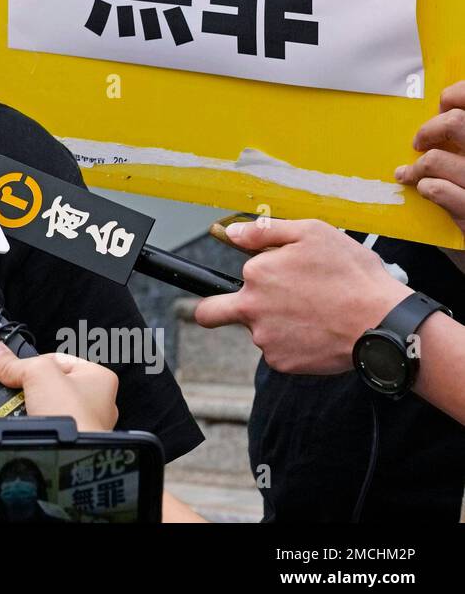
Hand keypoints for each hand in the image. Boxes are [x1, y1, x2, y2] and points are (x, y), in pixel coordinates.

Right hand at [0, 339, 118, 431]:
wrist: (69, 455)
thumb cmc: (72, 416)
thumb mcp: (37, 374)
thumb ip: (15, 361)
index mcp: (98, 377)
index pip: (58, 359)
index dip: (34, 362)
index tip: (16, 367)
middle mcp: (95, 401)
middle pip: (49, 383)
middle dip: (30, 387)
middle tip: (18, 389)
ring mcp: (82, 423)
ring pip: (45, 405)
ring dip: (29, 406)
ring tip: (21, 407)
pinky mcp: (68, 441)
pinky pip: (45, 425)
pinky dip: (31, 423)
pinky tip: (24, 422)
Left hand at [195, 218, 407, 374]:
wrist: (382, 323)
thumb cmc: (352, 274)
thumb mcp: (312, 233)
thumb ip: (264, 231)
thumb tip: (231, 232)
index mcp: (256, 274)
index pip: (228, 277)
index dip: (250, 276)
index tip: (268, 277)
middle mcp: (252, 309)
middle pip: (211, 314)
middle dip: (214, 311)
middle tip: (244, 307)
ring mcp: (265, 339)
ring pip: (259, 331)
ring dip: (277, 324)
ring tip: (314, 314)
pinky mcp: (283, 362)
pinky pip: (279, 352)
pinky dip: (294, 344)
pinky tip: (318, 332)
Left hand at [399, 80, 464, 249]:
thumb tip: (447, 114)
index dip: (457, 95)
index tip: (445, 104)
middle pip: (456, 123)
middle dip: (430, 129)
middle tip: (420, 141)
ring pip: (436, 159)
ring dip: (419, 166)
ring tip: (414, 173)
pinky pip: (436, 190)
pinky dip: (426, 187)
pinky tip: (427, 190)